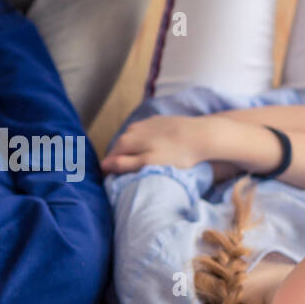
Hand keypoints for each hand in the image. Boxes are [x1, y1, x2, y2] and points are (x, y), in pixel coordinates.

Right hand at [101, 115, 225, 173]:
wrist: (201, 135)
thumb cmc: (176, 154)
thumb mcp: (148, 164)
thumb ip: (124, 164)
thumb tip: (104, 165)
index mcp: (126, 140)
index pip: (110, 158)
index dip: (111, 171)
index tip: (118, 182)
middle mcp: (132, 129)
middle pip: (119, 149)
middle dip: (121, 161)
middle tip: (130, 176)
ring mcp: (145, 123)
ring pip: (132, 140)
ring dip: (132, 151)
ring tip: (142, 164)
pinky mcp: (158, 121)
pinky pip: (145, 134)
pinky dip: (144, 143)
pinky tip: (155, 150)